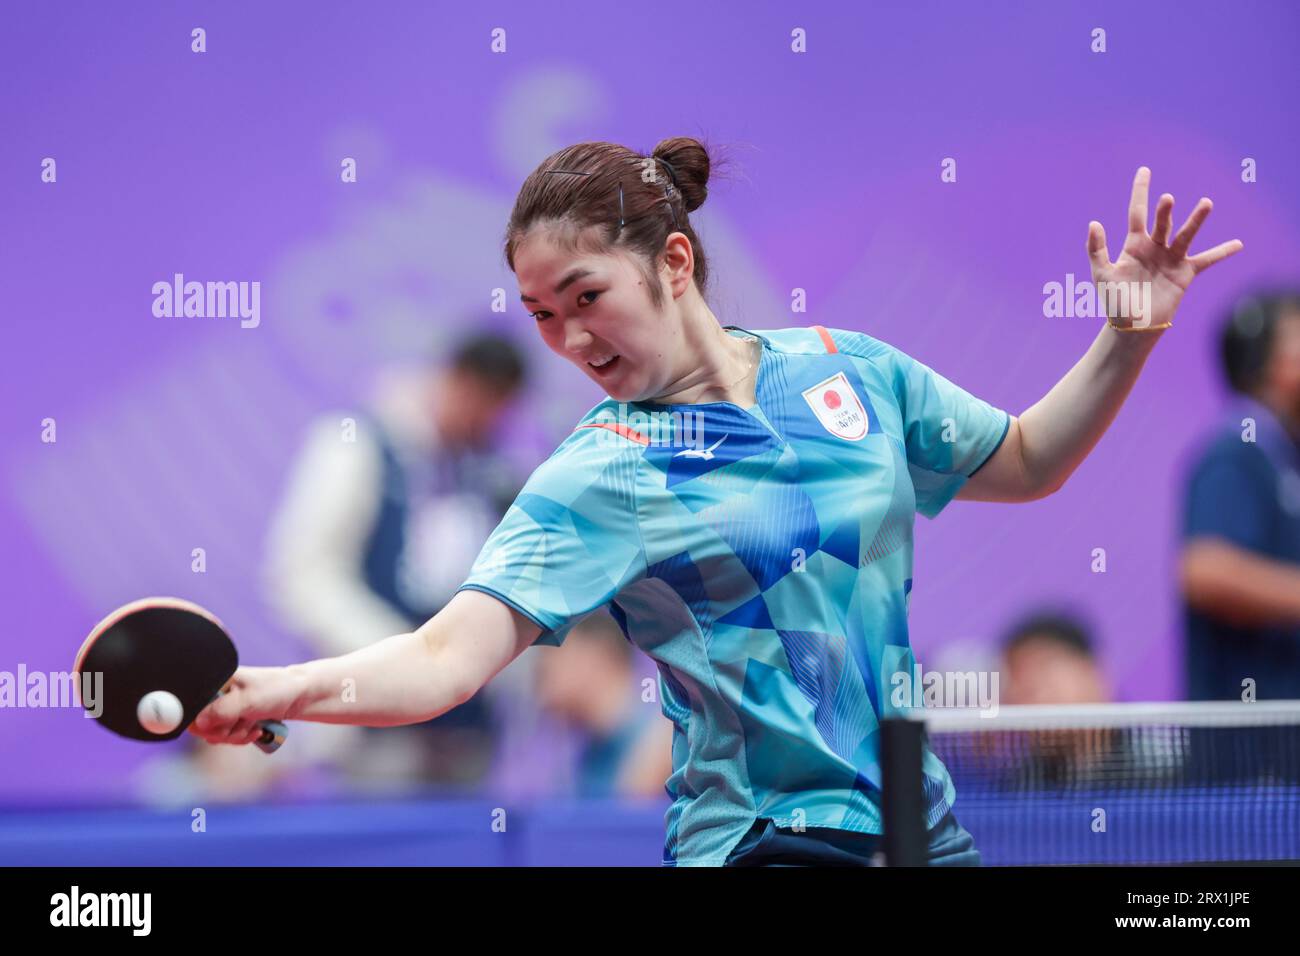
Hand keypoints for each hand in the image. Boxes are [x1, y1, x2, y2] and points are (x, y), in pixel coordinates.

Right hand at [189, 665, 299, 744]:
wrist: (301, 696)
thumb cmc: (277, 689)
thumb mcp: (248, 700)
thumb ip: (222, 711)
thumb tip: (198, 724)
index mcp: (213, 681)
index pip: (190, 708)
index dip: (202, 722)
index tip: (221, 723)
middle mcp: (215, 694)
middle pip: (200, 726)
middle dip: (223, 731)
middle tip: (241, 722)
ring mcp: (224, 708)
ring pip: (215, 735)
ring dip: (235, 735)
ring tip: (253, 723)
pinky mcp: (233, 719)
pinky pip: (227, 738)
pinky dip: (241, 737)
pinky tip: (256, 729)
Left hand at [1087, 166, 1242, 329]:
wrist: (1131, 326)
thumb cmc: (1114, 301)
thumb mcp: (1102, 275)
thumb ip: (1096, 250)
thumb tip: (1094, 223)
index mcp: (1134, 244)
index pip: (1137, 212)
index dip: (1140, 191)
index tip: (1145, 170)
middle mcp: (1155, 247)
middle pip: (1162, 222)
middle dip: (1164, 211)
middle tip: (1167, 200)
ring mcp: (1171, 259)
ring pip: (1185, 234)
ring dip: (1196, 220)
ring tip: (1206, 203)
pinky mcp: (1185, 274)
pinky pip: (1206, 260)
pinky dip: (1221, 253)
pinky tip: (1238, 244)